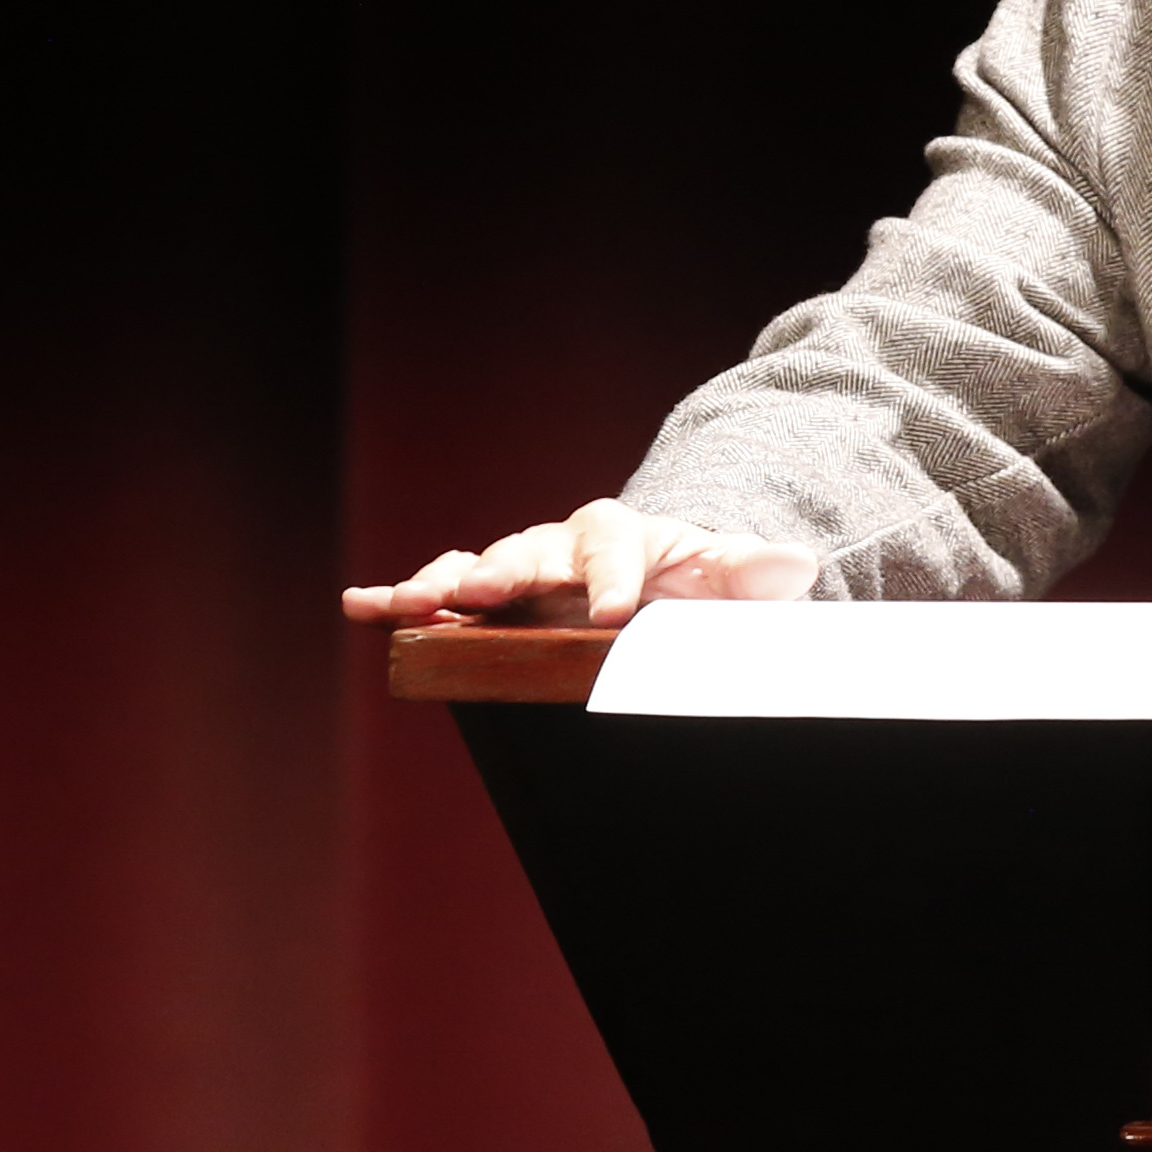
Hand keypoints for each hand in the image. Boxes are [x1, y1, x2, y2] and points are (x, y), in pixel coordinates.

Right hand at [340, 498, 819, 626]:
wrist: (657, 582)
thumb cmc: (690, 585)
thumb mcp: (725, 577)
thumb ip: (751, 573)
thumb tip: (794, 564)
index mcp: (622, 535)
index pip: (615, 549)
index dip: (613, 580)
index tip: (613, 615)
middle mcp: (560, 546)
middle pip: (528, 552)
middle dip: (502, 573)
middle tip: (477, 594)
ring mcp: (519, 571)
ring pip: (474, 569)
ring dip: (437, 584)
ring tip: (396, 602)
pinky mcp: (490, 598)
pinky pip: (440, 593)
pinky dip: (398, 594)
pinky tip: (357, 605)